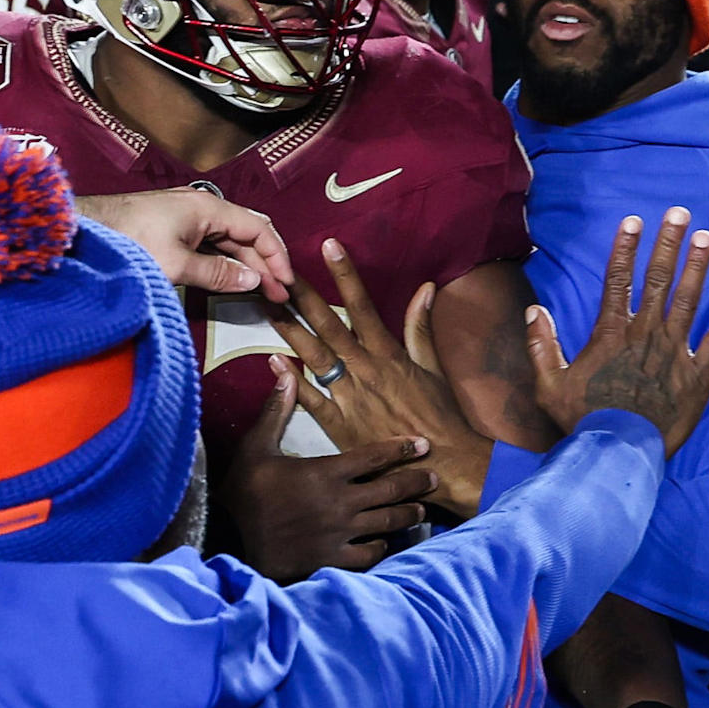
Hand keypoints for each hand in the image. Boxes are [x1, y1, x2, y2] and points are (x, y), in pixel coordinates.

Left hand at [82, 185, 295, 299]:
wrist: (83, 230)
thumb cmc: (127, 242)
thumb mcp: (176, 264)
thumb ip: (217, 274)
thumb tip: (252, 281)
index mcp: (208, 208)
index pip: (258, 228)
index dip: (277, 257)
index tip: (286, 284)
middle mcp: (200, 207)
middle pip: (245, 234)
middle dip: (265, 264)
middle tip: (277, 295)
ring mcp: (184, 217)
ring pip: (226, 241)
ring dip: (244, 265)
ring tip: (258, 292)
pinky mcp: (170, 228)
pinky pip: (207, 244)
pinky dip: (222, 262)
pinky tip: (227, 280)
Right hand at [218, 386, 437, 578]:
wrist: (229, 540)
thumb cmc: (244, 492)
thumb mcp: (255, 447)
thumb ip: (275, 412)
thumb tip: (285, 374)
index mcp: (326, 472)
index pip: (375, 456)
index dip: (402, 449)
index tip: (422, 444)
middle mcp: (340, 502)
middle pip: (391, 490)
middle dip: (417, 482)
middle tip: (434, 478)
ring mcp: (340, 533)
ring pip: (388, 523)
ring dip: (407, 514)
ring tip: (419, 510)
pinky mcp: (334, 559)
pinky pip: (370, 554)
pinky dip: (382, 547)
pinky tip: (386, 542)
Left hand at [269, 241, 495, 512]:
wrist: (442, 461)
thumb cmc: (440, 414)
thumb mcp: (432, 367)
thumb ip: (420, 327)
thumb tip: (426, 287)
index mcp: (388, 354)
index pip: (362, 306)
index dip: (345, 275)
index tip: (329, 246)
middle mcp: (365, 370)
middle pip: (328, 326)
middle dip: (302, 297)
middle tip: (276, 271)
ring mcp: (349, 397)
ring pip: (313, 357)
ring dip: (289, 331)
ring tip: (266, 307)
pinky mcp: (339, 424)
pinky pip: (310, 399)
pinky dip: (291, 380)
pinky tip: (272, 360)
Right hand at [528, 209, 708, 455]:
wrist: (620, 453)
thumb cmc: (582, 421)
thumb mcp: (549, 385)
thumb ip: (542, 346)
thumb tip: (534, 311)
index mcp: (612, 333)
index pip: (618, 280)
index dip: (625, 248)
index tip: (634, 220)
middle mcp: (645, 333)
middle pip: (658, 279)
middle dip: (668, 243)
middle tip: (679, 212)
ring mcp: (675, 351)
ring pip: (688, 299)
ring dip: (698, 266)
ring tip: (707, 237)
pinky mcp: (697, 374)